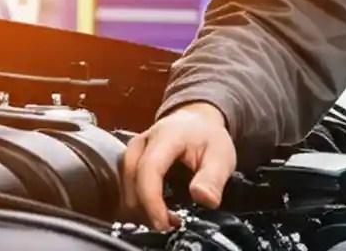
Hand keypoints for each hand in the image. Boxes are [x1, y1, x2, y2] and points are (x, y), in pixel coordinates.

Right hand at [121, 101, 236, 230]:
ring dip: (139, 207)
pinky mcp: (129, 158)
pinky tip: (154, 211)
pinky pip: (125, 183)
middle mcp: (143, 140)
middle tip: (166, 225)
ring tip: (164, 219)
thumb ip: (213, 178)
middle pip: (131, 179)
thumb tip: (205, 199)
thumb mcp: (221, 156)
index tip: (162, 223)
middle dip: (144, 208)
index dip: (151, 200)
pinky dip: (137, 201)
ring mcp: (133, 149)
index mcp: (166, 135)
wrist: (198, 121)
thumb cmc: (209, 138)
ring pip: (124, 183)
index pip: (149, 169)